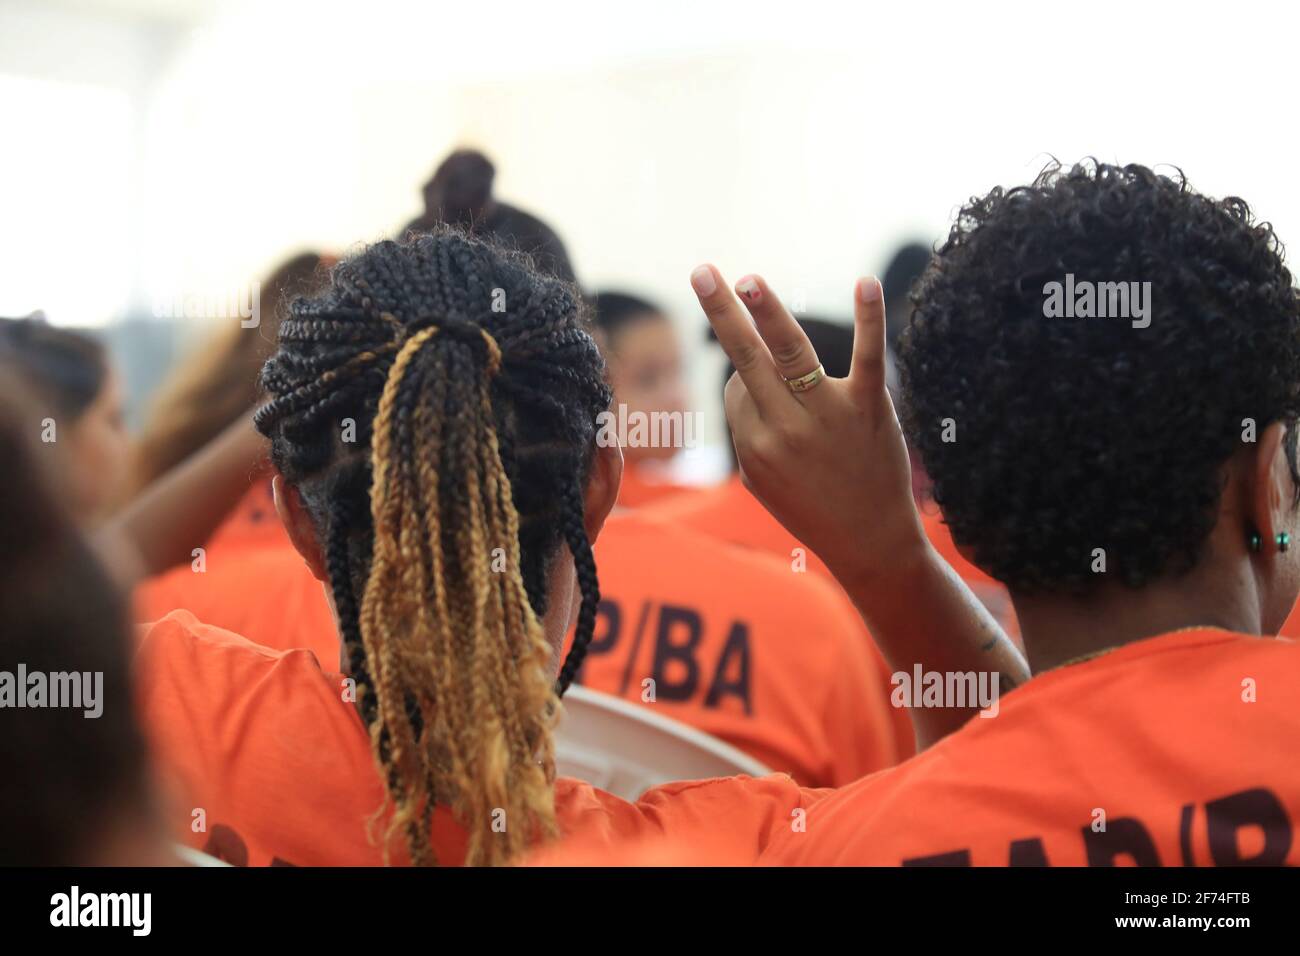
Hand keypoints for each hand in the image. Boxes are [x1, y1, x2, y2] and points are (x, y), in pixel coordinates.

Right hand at [689, 266, 924, 589]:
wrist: (870, 544)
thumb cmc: (813, 510)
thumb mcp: (764, 481)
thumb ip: (748, 431)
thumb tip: (743, 379)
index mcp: (752, 445)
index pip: (739, 383)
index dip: (750, 377)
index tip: (770, 394)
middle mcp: (783, 428)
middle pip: (745, 358)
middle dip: (721, 312)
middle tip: (702, 271)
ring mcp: (827, 416)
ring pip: (790, 352)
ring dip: (767, 311)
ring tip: (749, 279)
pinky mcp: (870, 408)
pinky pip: (867, 357)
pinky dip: (868, 319)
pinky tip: (866, 283)